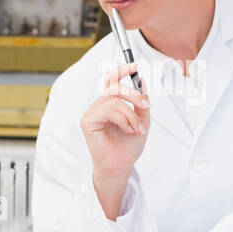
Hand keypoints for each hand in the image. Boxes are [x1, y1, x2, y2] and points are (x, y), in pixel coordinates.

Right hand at [82, 62, 150, 192]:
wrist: (122, 165)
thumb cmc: (129, 146)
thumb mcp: (142, 120)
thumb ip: (141, 101)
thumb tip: (142, 80)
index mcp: (110, 104)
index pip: (112, 82)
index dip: (121, 71)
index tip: (134, 66)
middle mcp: (99, 106)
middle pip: (115, 88)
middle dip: (133, 95)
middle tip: (145, 105)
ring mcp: (92, 113)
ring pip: (114, 100)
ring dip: (130, 114)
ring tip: (137, 128)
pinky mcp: (88, 121)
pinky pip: (108, 110)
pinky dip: (122, 119)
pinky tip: (127, 130)